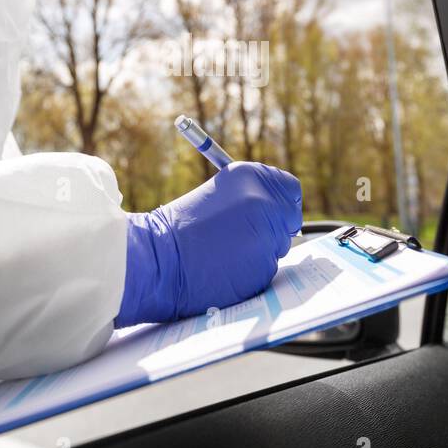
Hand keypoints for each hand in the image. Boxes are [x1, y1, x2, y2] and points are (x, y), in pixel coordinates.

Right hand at [116, 161, 302, 326]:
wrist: (157, 259)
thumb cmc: (179, 228)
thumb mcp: (218, 194)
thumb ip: (251, 197)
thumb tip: (277, 210)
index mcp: (251, 176)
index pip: (290, 189)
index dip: (282, 204)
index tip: (273, 213)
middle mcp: (265, 202)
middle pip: (290, 219)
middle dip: (274, 229)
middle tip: (246, 237)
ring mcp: (267, 235)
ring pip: (278, 247)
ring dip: (260, 252)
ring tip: (225, 252)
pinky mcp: (264, 266)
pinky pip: (267, 270)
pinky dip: (251, 271)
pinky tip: (225, 268)